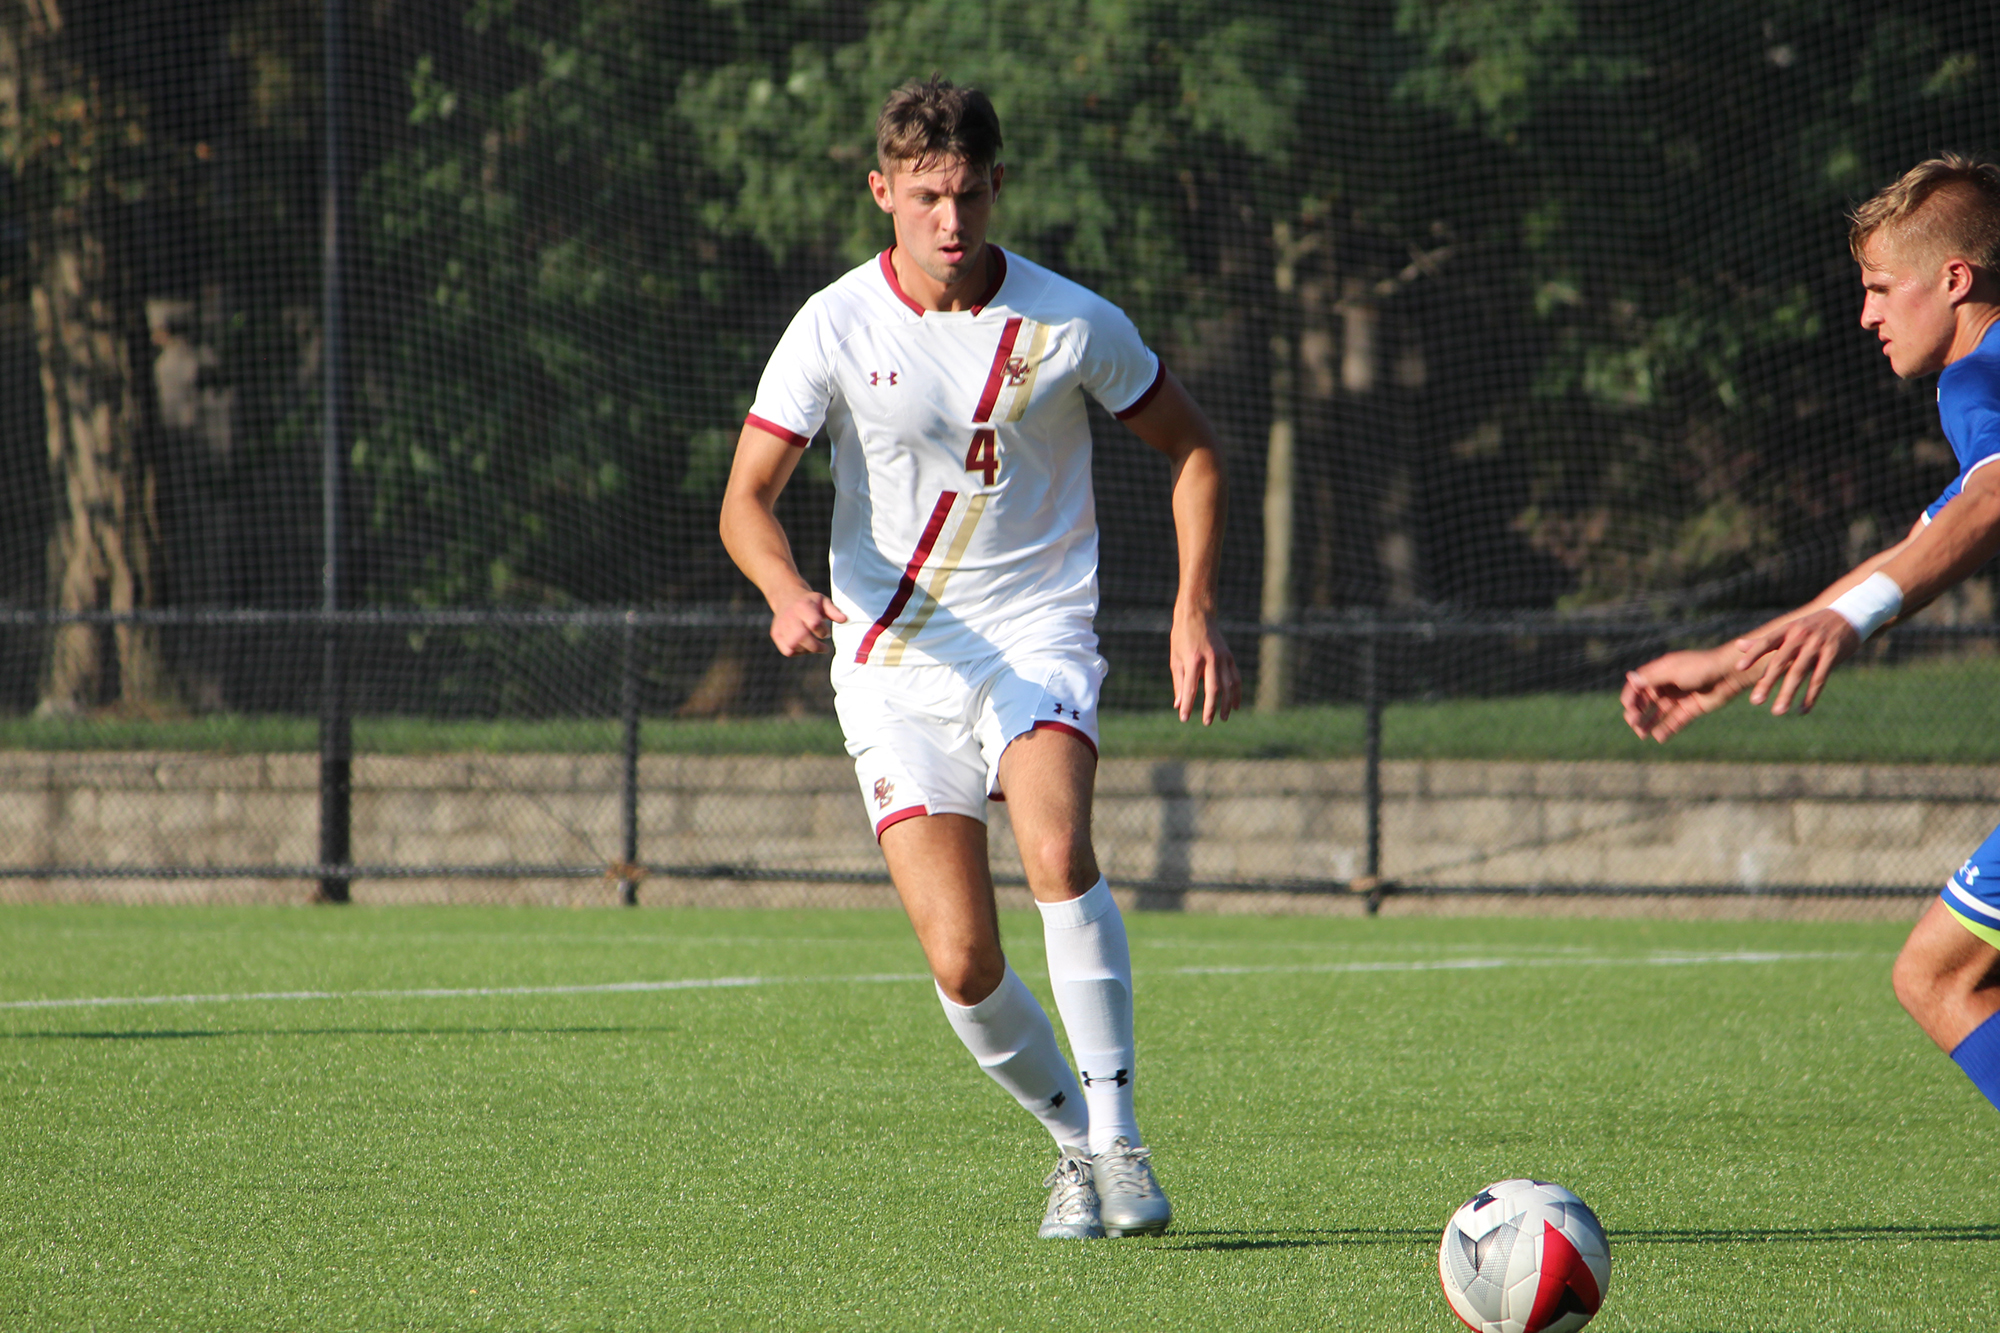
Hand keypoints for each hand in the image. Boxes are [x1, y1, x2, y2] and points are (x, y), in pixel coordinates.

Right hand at [769, 591, 846, 655]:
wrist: (787, 597)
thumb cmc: (810, 602)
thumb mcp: (824, 602)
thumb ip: (834, 611)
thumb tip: (844, 620)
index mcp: (803, 606)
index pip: (814, 623)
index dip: (823, 631)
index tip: (826, 632)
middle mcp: (790, 616)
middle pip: (801, 637)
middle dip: (816, 646)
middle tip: (824, 648)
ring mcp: (781, 626)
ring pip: (794, 646)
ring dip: (807, 649)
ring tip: (814, 645)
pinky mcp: (776, 634)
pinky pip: (787, 651)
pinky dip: (798, 652)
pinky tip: (804, 646)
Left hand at [1171, 611, 1239, 723]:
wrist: (1197, 615)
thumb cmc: (1182, 638)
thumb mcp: (1175, 659)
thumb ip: (1179, 683)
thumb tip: (1179, 705)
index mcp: (1193, 659)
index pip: (1191, 688)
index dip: (1188, 705)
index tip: (1184, 718)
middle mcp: (1210, 659)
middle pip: (1213, 689)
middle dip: (1210, 708)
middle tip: (1207, 722)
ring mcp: (1223, 657)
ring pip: (1228, 685)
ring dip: (1226, 704)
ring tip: (1223, 718)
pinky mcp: (1230, 657)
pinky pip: (1236, 678)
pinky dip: (1236, 693)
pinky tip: (1234, 706)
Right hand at [1620, 646, 1745, 741]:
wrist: (1730, 673)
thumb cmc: (1701, 667)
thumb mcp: (1673, 671)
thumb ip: (1652, 678)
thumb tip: (1630, 679)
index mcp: (1660, 672)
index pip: (1638, 685)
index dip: (1630, 697)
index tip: (1628, 708)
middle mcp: (1668, 685)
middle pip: (1646, 700)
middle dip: (1637, 712)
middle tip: (1634, 723)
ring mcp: (1680, 697)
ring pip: (1659, 712)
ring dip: (1648, 722)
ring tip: (1641, 734)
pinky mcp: (1692, 708)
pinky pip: (1676, 721)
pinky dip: (1667, 729)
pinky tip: (1659, 737)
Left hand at [1733, 609, 1860, 715]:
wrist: (1850, 615)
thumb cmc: (1813, 626)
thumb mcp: (1790, 628)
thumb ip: (1766, 641)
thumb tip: (1738, 646)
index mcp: (1787, 630)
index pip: (1766, 642)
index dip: (1753, 654)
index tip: (1739, 668)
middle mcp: (1800, 637)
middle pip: (1780, 662)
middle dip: (1767, 682)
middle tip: (1755, 701)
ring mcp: (1817, 646)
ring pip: (1799, 673)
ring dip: (1787, 694)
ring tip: (1777, 712)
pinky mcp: (1833, 655)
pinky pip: (1819, 679)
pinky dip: (1810, 696)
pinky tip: (1802, 710)